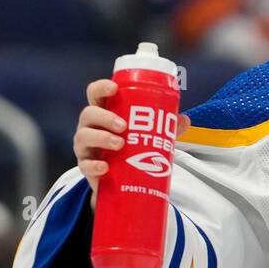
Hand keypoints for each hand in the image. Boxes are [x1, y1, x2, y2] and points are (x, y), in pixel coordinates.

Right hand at [75, 79, 190, 209]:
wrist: (119, 179)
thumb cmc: (130, 147)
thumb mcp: (148, 135)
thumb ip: (165, 127)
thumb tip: (185, 120)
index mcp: (104, 112)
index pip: (96, 94)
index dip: (102, 88)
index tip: (115, 88)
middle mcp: (91, 127)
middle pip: (89, 113)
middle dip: (105, 117)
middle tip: (124, 125)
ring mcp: (85, 146)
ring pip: (83, 136)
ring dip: (101, 138)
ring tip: (119, 144)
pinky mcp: (86, 166)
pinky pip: (85, 165)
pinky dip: (94, 165)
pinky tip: (105, 167)